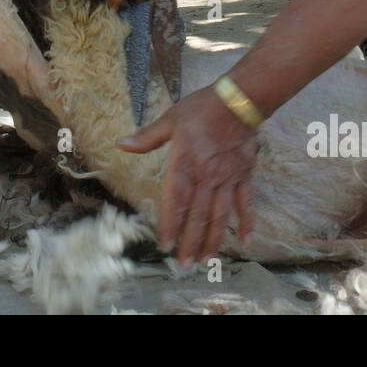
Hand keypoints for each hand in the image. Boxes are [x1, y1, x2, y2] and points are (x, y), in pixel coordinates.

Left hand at [118, 85, 256, 266]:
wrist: (238, 100)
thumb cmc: (201, 109)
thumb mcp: (170, 120)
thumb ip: (147, 137)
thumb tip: (121, 144)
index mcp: (185, 164)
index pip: (175, 201)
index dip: (170, 225)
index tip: (165, 246)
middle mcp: (206, 177)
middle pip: (197, 215)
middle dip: (190, 242)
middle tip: (185, 266)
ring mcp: (227, 178)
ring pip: (219, 215)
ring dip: (213, 240)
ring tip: (207, 261)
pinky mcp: (244, 176)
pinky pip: (245, 203)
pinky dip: (246, 222)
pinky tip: (245, 242)